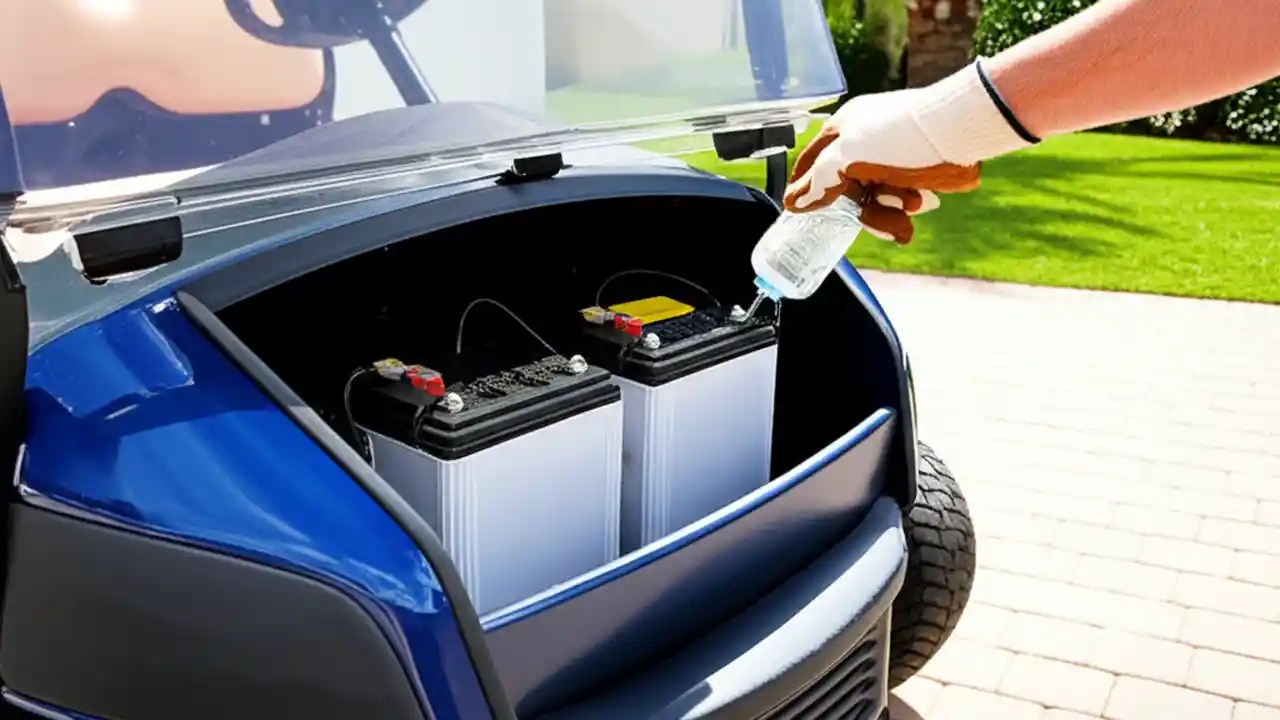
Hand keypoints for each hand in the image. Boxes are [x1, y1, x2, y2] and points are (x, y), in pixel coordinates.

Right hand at [783, 61, 1034, 243]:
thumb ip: (819, 182)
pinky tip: (914, 208)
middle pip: (844, 190)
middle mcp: (863, 144)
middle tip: (872, 215)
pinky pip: (896, 203)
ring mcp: (889, 160)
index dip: (804, 187)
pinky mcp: (913, 174)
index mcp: (843, 129)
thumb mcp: (849, 157)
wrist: (960, 131)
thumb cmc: (901, 134)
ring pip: (872, 201)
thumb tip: (792, 204)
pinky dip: (903, 212)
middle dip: (859, 208)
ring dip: (885, 213)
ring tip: (907, 209)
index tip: (799, 212)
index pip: (811, 162)